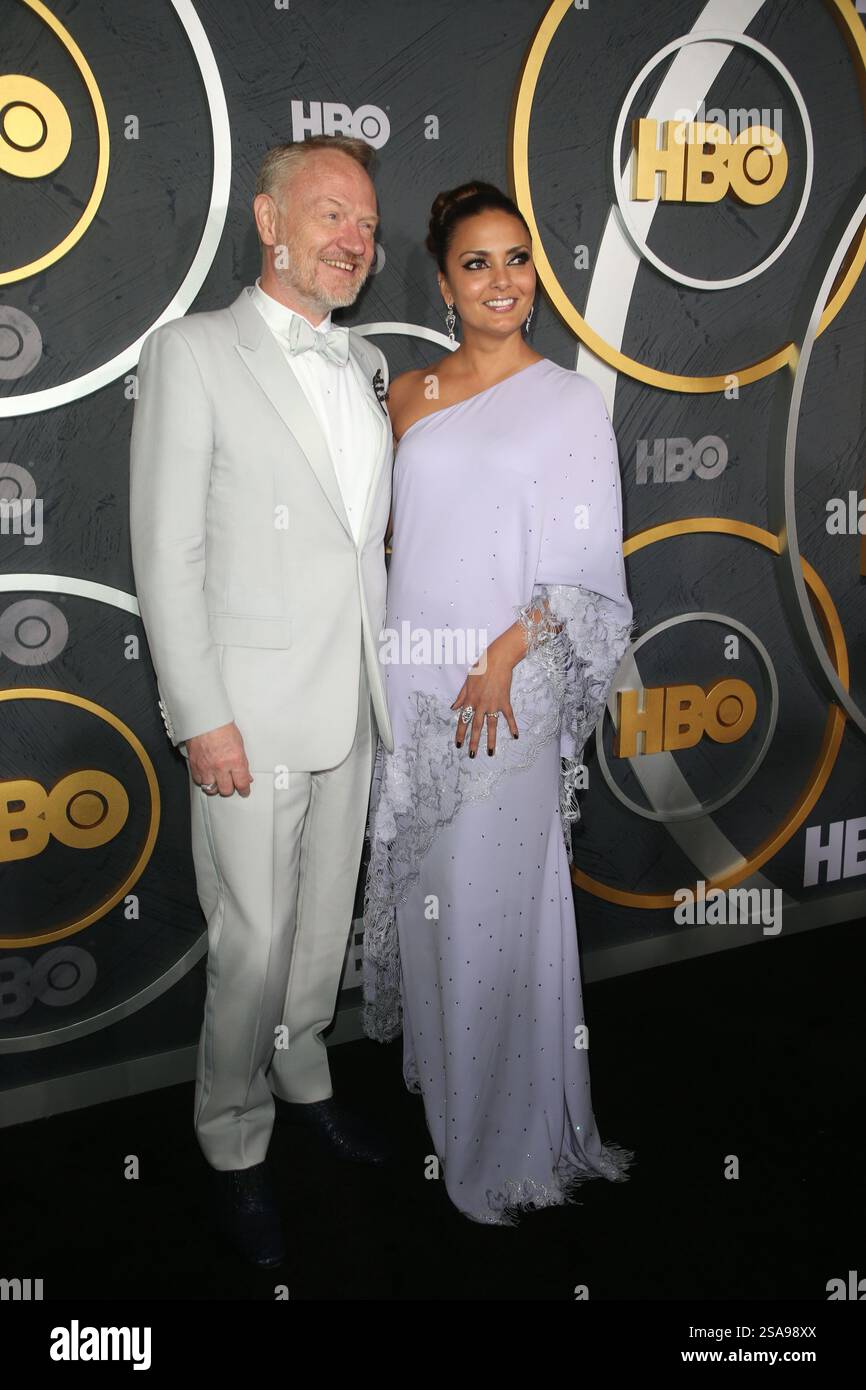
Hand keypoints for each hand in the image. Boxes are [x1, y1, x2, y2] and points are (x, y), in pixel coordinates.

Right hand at [187, 721, 252, 796]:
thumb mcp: (239, 744)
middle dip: (230, 788)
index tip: (244, 791)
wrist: (203, 718)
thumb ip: (242, 762)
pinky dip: (203, 780)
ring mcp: (206, 767)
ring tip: (218, 781)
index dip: (244, 790)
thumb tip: (245, 774)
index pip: (242, 783)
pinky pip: (199, 781)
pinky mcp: (195, 765)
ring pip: (211, 789)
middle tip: (231, 784)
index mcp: (235, 760)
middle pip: (226, 790)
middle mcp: (220, 766)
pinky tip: (206, 776)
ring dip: (215, 786)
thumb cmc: (221, 726)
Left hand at [451, 642, 518, 756]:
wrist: (497, 660)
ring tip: (490, 752)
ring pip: (491, 726)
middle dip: (473, 742)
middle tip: (472, 755)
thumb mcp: (467, 681)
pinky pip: (509, 717)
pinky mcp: (505, 702)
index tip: (458, 744)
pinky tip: (515, 736)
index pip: (463, 720)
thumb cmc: (480, 668)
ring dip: (491, 740)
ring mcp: (493, 704)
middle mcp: (481, 705)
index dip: (460, 733)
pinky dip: (513, 726)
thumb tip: (453, 708)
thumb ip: (461, 696)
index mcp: (470, 700)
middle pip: (476, 727)